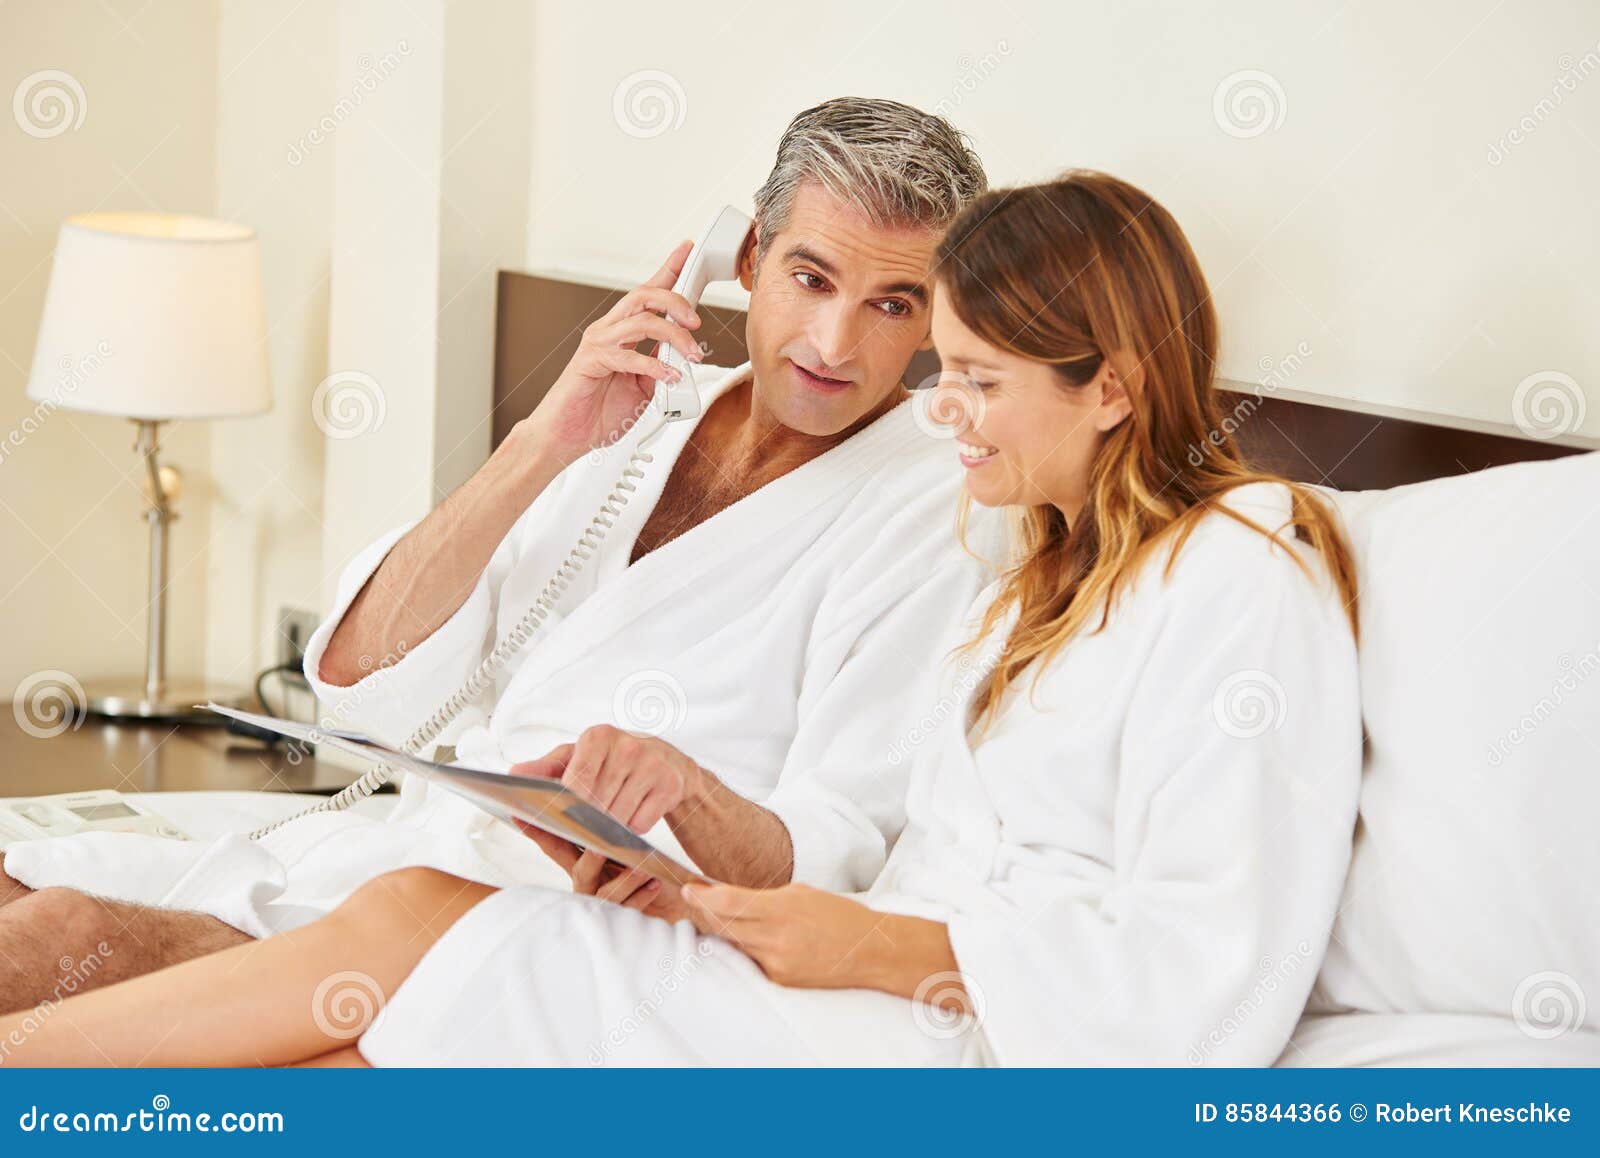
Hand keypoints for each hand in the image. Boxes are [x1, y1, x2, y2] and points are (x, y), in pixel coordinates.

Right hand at [519, 824, 685, 919]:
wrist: (671, 900)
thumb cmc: (640, 867)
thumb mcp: (622, 839)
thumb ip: (602, 819)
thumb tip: (580, 790)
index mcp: (580, 863)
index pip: (556, 845)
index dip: (538, 832)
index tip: (522, 814)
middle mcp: (588, 885)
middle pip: (581, 871)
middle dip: (590, 858)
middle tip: (600, 846)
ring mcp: (604, 905)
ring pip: (608, 894)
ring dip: (625, 880)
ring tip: (642, 867)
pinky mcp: (624, 920)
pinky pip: (631, 909)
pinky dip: (642, 896)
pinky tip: (655, 883)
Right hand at [521, 242, 704, 466]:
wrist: (566, 437)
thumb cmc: (596, 413)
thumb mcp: (641, 389)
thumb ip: (659, 368)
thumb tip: (683, 359)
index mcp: (621, 333)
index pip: (647, 292)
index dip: (668, 268)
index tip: (688, 251)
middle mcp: (608, 331)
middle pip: (645, 295)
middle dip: (676, 301)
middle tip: (696, 322)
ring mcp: (598, 344)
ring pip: (641, 321)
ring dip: (674, 336)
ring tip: (691, 356)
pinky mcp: (590, 361)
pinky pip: (628, 355)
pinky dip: (655, 365)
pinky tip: (670, 375)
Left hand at [548, 725, 708, 833]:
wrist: (667, 761)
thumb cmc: (613, 759)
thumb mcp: (578, 757)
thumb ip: (545, 768)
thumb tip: (513, 775)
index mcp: (598, 736)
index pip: (574, 782)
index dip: (566, 805)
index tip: (561, 816)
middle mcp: (627, 746)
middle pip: (595, 805)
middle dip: (587, 821)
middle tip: (585, 824)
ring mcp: (651, 766)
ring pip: (617, 817)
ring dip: (609, 828)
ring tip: (609, 818)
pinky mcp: (669, 786)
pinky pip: (640, 824)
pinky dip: (631, 829)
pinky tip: (632, 814)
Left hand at [680, 882, 888, 988]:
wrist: (868, 950)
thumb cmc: (837, 915)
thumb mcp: (800, 893)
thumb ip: (763, 897)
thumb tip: (730, 897)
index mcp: (781, 909)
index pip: (728, 903)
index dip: (702, 897)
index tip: (689, 889)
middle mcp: (775, 938)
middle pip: (723, 926)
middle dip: (705, 912)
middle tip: (696, 899)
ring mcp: (776, 963)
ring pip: (735, 943)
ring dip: (725, 930)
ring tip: (722, 916)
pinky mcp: (779, 979)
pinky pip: (752, 960)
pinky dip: (748, 948)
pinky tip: (756, 938)